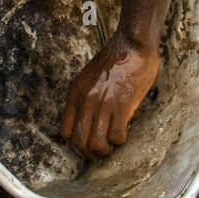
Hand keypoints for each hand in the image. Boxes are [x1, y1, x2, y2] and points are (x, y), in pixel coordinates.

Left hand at [61, 30, 159, 157]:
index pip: (66, 131)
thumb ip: (85, 97)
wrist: (132, 44)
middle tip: (103, 150)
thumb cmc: (115, 61)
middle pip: (80, 142)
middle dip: (91, 153)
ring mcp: (102, 103)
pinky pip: (116, 136)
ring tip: (113, 143)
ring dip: (106, 149)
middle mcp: (85, 100)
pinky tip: (125, 132)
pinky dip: (120, 140)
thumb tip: (87, 122)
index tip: (88, 143)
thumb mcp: (89, 77)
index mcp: (75, 93)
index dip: (76, 144)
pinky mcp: (121, 104)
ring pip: (97, 144)